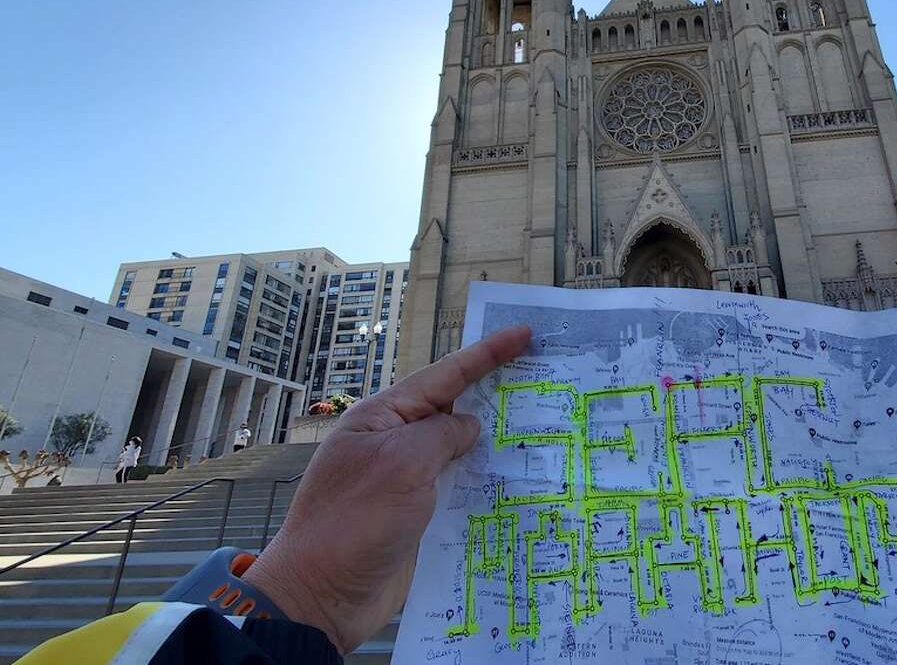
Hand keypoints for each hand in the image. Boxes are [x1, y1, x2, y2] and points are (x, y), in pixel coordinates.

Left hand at [245, 324, 529, 652]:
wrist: (321, 596)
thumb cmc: (352, 522)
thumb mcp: (402, 466)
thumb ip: (441, 435)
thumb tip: (468, 428)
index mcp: (382, 418)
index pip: (444, 375)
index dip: (487, 353)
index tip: (524, 333)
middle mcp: (393, 442)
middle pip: (453, 407)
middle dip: (494, 391)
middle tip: (542, 375)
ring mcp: (404, 479)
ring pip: (458, 447)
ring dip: (494, 439)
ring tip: (540, 424)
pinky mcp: (415, 514)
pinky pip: (456, 485)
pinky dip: (484, 478)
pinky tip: (515, 479)